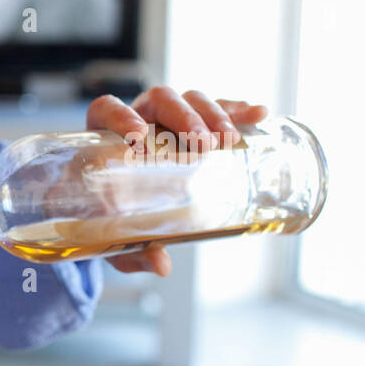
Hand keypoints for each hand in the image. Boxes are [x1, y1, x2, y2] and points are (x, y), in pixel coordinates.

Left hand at [85, 88, 268, 275]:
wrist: (120, 208)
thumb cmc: (110, 214)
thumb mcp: (115, 235)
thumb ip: (132, 250)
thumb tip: (161, 265)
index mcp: (105, 136)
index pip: (109, 110)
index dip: (121, 117)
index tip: (138, 138)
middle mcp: (138, 118)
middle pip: (160, 100)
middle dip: (183, 117)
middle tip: (200, 144)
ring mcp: (170, 118)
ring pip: (191, 100)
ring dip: (213, 114)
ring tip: (228, 140)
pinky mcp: (197, 125)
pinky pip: (219, 110)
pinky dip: (238, 111)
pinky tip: (259, 115)